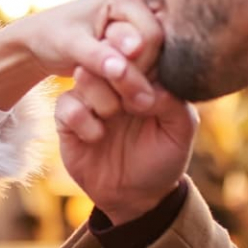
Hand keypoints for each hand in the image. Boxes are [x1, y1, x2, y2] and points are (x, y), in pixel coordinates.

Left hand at [0, 0, 162, 111]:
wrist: (39, 41)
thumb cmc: (51, 38)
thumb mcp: (71, 46)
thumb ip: (97, 57)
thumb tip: (121, 69)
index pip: (152, 36)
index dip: (138, 64)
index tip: (111, 79)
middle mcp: (138, 5)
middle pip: (159, 47)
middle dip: (138, 72)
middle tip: (111, 87)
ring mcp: (139, 23)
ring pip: (157, 59)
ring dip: (138, 78)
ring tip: (111, 87)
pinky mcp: (138, 41)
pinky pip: (149, 64)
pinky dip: (135, 78)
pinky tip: (116, 87)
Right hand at [56, 68, 197, 223]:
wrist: (135, 198)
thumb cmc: (162, 160)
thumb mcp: (180, 131)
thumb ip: (174, 101)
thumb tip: (150, 82)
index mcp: (143, 78)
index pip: (138, 49)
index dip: (141, 56)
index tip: (148, 77)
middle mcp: (114, 83)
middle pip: (107, 55)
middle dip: (120, 74)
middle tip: (134, 102)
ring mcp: (90, 99)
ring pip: (84, 75)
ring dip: (101, 97)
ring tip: (114, 117)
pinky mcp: (68, 120)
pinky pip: (66, 105)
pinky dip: (83, 120)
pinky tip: (97, 137)